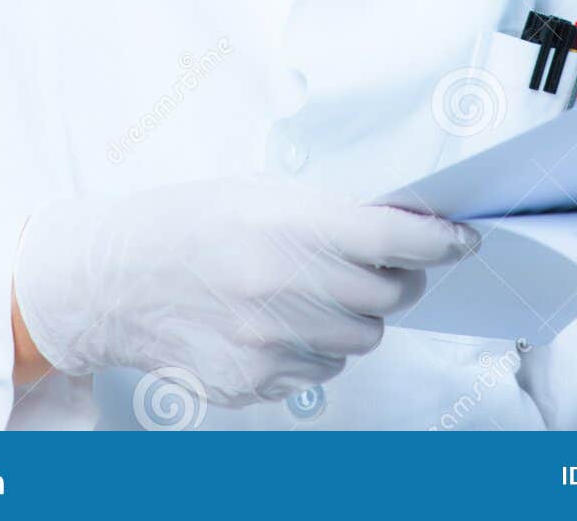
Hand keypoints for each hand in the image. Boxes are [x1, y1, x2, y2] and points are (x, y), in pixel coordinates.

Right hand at [11, 177, 476, 404]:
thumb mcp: (261, 193)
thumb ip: (332, 214)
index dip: (439, 240)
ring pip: (362, 342)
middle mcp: (281, 287)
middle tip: (388, 263)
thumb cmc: (190, 223)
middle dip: (400, 279)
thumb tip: (405, 226)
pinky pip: (321, 372)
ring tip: (321, 290)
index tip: (461, 239)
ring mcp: (267, 343)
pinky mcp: (252, 383)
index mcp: (285, 225)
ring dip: (359, 317)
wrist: (114, 277)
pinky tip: (285, 321)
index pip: (392, 238)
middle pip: (388, 297)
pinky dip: (318, 349)